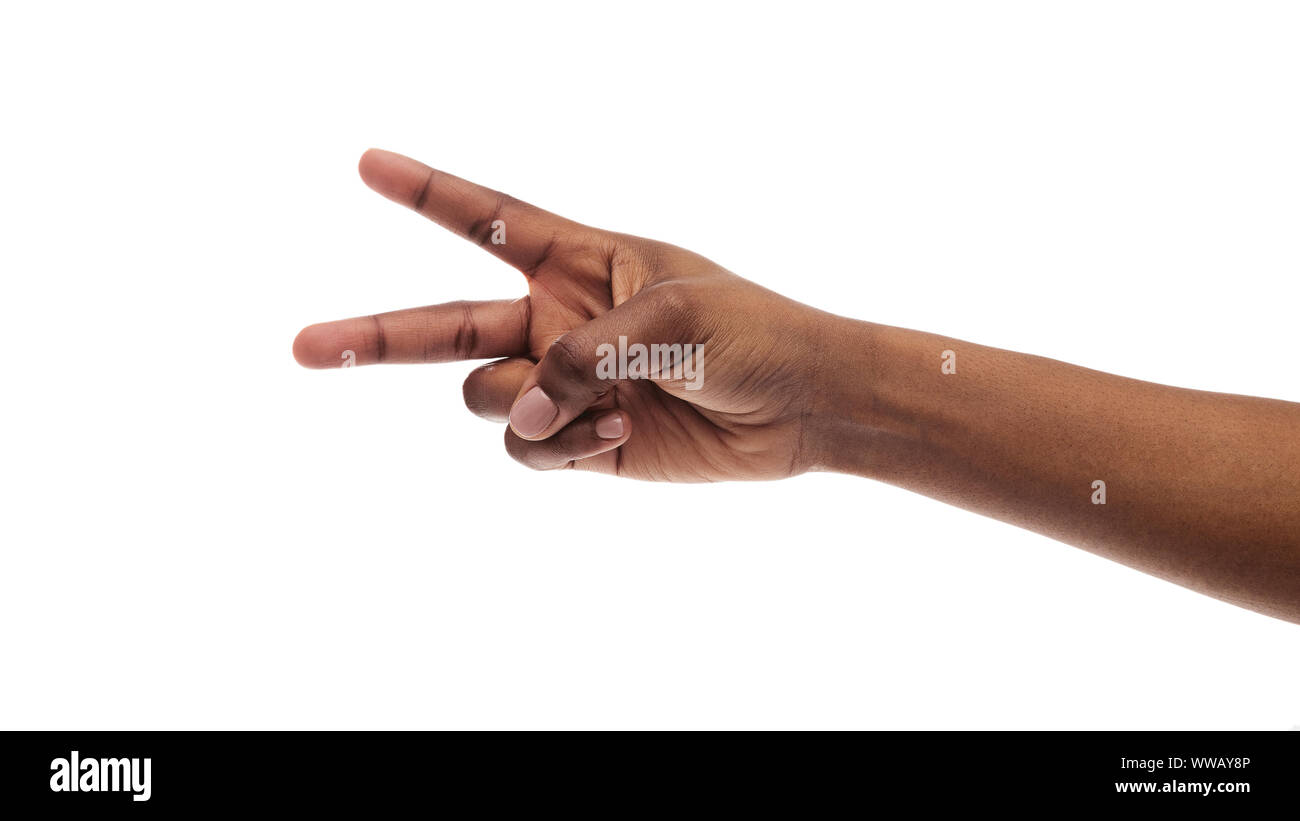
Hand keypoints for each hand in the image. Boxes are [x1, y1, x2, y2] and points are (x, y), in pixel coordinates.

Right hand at [294, 149, 831, 480]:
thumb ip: (585, 357)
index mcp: (579, 262)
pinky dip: (560, 447)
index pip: (487, 221)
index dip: (426, 193)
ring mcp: (563, 384)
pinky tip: (617, 434)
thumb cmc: (752, 332)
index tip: (367, 163)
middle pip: (442, 327)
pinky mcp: (582, 440)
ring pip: (487, 399)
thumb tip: (522, 412)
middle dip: (373, 338)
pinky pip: (528, 450)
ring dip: (528, 407)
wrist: (800, 406)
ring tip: (603, 407)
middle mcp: (556, 320)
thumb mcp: (673, 319)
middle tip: (302, 347)